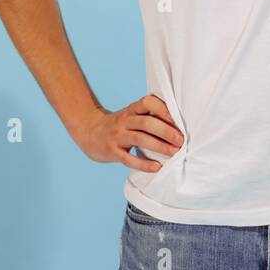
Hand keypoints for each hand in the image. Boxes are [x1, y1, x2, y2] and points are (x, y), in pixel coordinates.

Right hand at [69, 95, 183, 171]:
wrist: (89, 131)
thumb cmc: (119, 125)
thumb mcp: (131, 115)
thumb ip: (148, 117)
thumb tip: (177, 126)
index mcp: (131, 110)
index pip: (147, 102)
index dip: (162, 108)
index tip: (176, 119)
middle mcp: (124, 121)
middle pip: (147, 122)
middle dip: (166, 131)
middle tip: (181, 140)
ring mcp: (117, 136)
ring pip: (140, 139)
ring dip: (159, 146)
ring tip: (174, 153)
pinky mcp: (112, 151)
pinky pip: (128, 158)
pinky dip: (144, 163)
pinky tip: (156, 167)